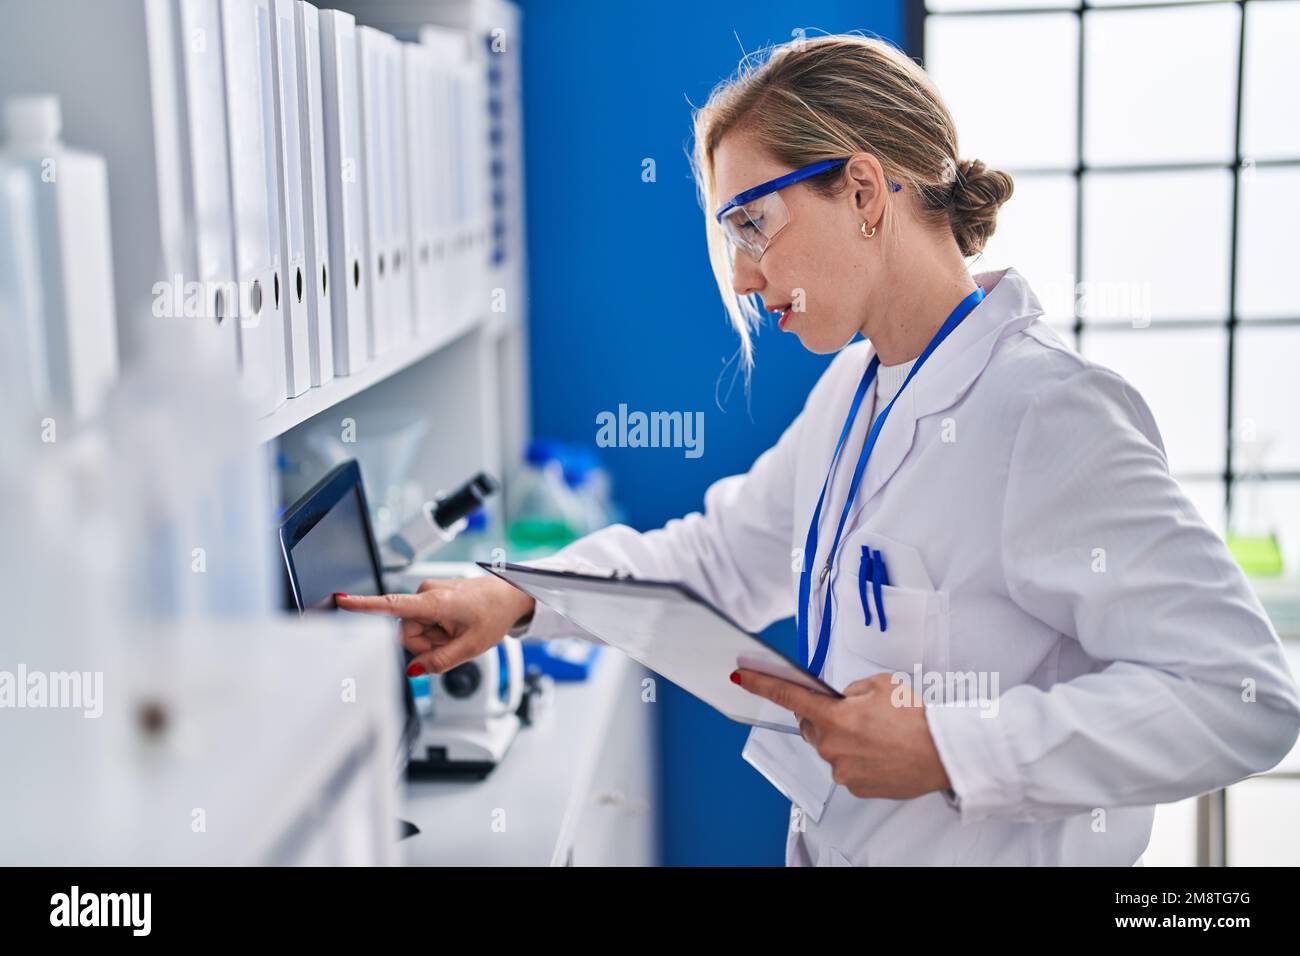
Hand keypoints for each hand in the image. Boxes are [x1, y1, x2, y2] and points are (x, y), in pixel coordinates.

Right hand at [335, 576, 534, 674]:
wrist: (511, 594)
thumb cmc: (495, 614)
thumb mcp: (472, 646)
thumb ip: (441, 661)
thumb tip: (414, 669)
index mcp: (435, 602)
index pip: (392, 605)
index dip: (364, 606)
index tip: (341, 601)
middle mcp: (427, 593)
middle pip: (407, 634)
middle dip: (427, 645)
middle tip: (454, 642)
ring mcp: (428, 594)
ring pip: (415, 631)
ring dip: (434, 639)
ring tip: (457, 632)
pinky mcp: (431, 597)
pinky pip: (423, 623)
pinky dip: (437, 632)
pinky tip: (455, 628)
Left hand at [733, 669, 951, 799]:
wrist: (943, 752)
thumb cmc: (916, 718)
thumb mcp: (880, 685)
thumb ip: (850, 690)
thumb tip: (840, 699)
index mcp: (834, 716)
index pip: (788, 697)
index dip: (761, 685)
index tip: (741, 678)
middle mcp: (832, 746)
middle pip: (811, 726)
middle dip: (824, 717)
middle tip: (855, 713)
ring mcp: (842, 770)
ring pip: (830, 748)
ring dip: (845, 739)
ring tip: (878, 735)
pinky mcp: (854, 787)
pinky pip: (845, 767)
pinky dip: (857, 758)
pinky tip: (880, 751)